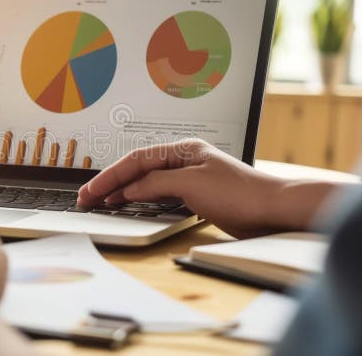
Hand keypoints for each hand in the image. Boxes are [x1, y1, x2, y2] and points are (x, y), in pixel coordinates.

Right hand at [76, 139, 335, 237]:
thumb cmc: (242, 193)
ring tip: (101, 203)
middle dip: (111, 183)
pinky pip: (159, 196)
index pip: (136, 160)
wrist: (273, 210)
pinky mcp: (195, 197)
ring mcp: (189, 179)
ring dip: (123, 192)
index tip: (91, 190)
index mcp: (182, 150)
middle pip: (138, 170)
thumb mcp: (191, 185)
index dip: (110, 175)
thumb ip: (156, 184)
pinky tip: (130, 206)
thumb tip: (130, 189)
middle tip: (87, 198)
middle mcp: (184, 161)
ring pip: (147, 183)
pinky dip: (141, 201)